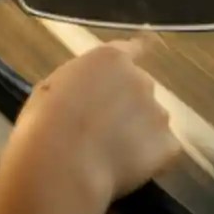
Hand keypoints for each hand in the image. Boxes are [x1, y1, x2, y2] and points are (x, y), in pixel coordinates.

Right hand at [0, 38, 181, 213]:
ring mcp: (159, 113)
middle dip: (126, 103)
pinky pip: (161, 149)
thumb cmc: (44, 123)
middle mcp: (141, 79)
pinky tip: (124, 167)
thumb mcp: (51, 88)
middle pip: (139, 88)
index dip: (138, 51)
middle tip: (101, 127)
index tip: (147, 47)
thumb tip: (86, 90)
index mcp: (109, 59)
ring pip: (151, 120)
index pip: (134, 47)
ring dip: (137, 131)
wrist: (63, 166)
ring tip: (110, 153)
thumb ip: (79, 81)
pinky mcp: (169, 145)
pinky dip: (148, 157)